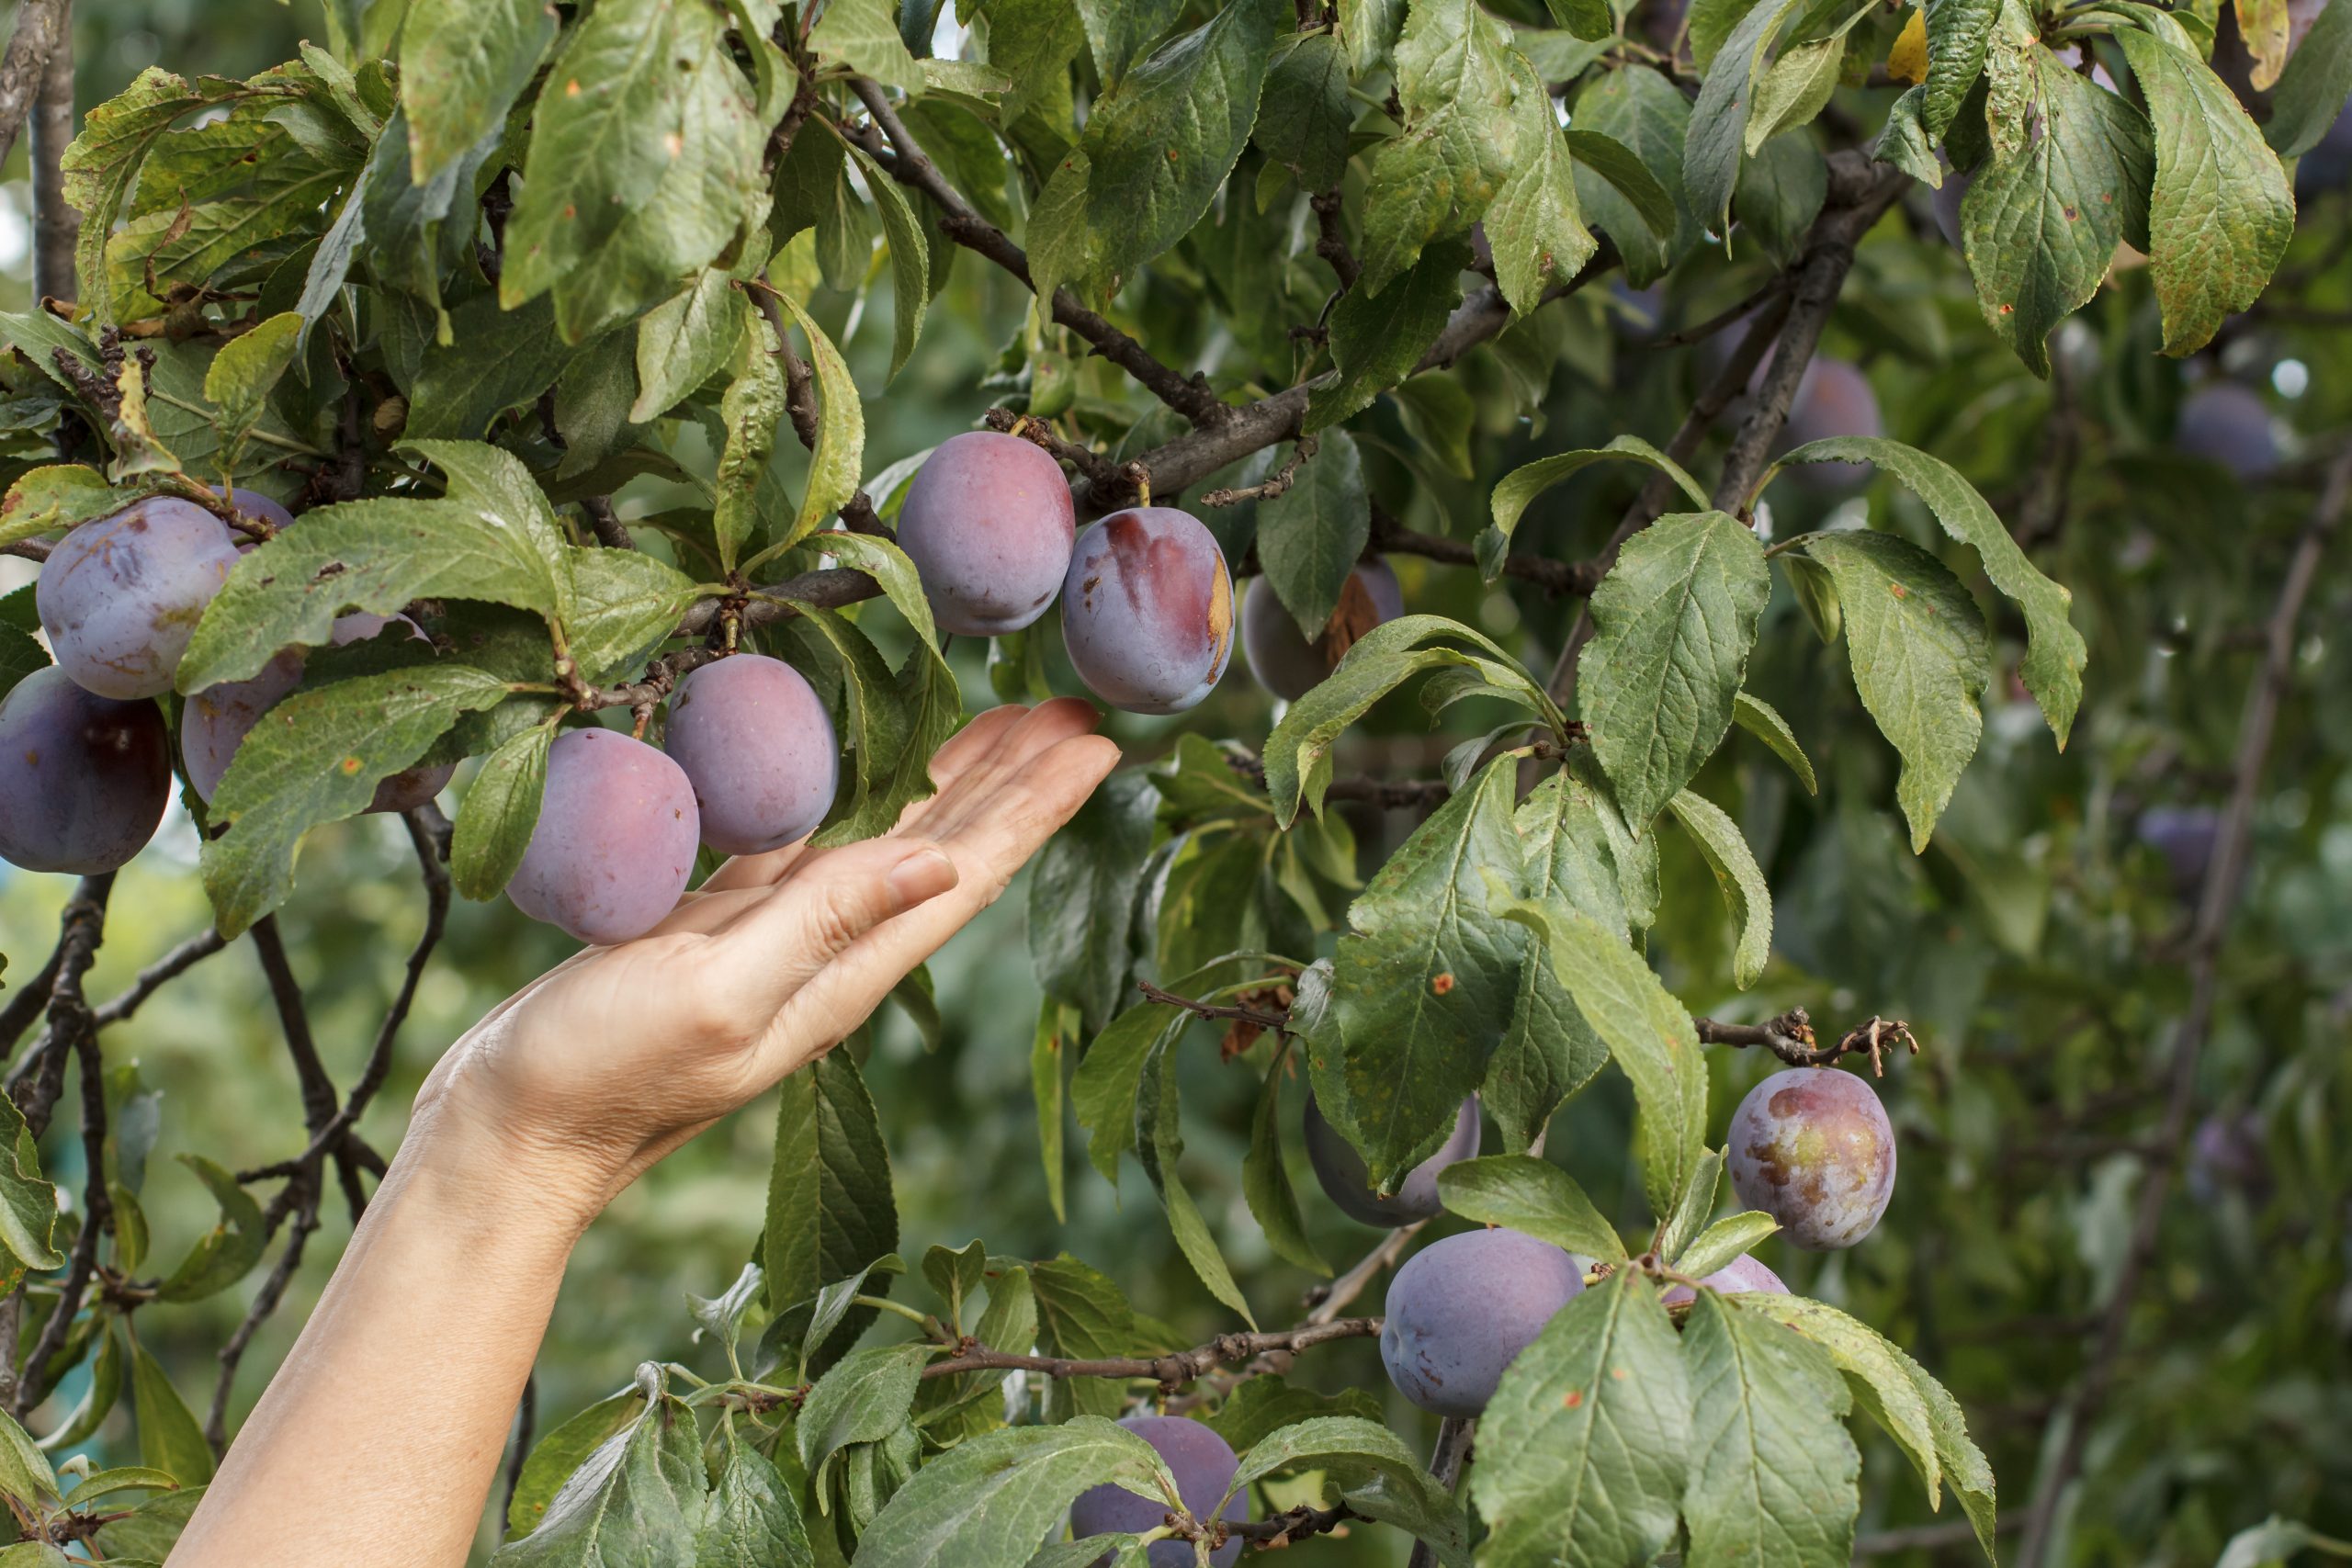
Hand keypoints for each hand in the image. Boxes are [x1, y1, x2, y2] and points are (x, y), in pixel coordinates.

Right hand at [412, 699, 1118, 1220]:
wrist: (509, 1137)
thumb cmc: (599, 1077)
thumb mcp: (715, 993)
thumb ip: (821, 925)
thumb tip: (938, 862)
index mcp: (847, 971)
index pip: (968, 873)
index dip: (1036, 807)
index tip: (1103, 744)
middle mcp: (832, 954)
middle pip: (949, 850)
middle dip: (1016, 780)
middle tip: (1077, 708)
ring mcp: (780, 941)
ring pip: (891, 841)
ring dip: (952, 782)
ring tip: (1007, 723)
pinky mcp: (722, 925)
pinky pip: (817, 845)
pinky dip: (860, 798)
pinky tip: (874, 768)